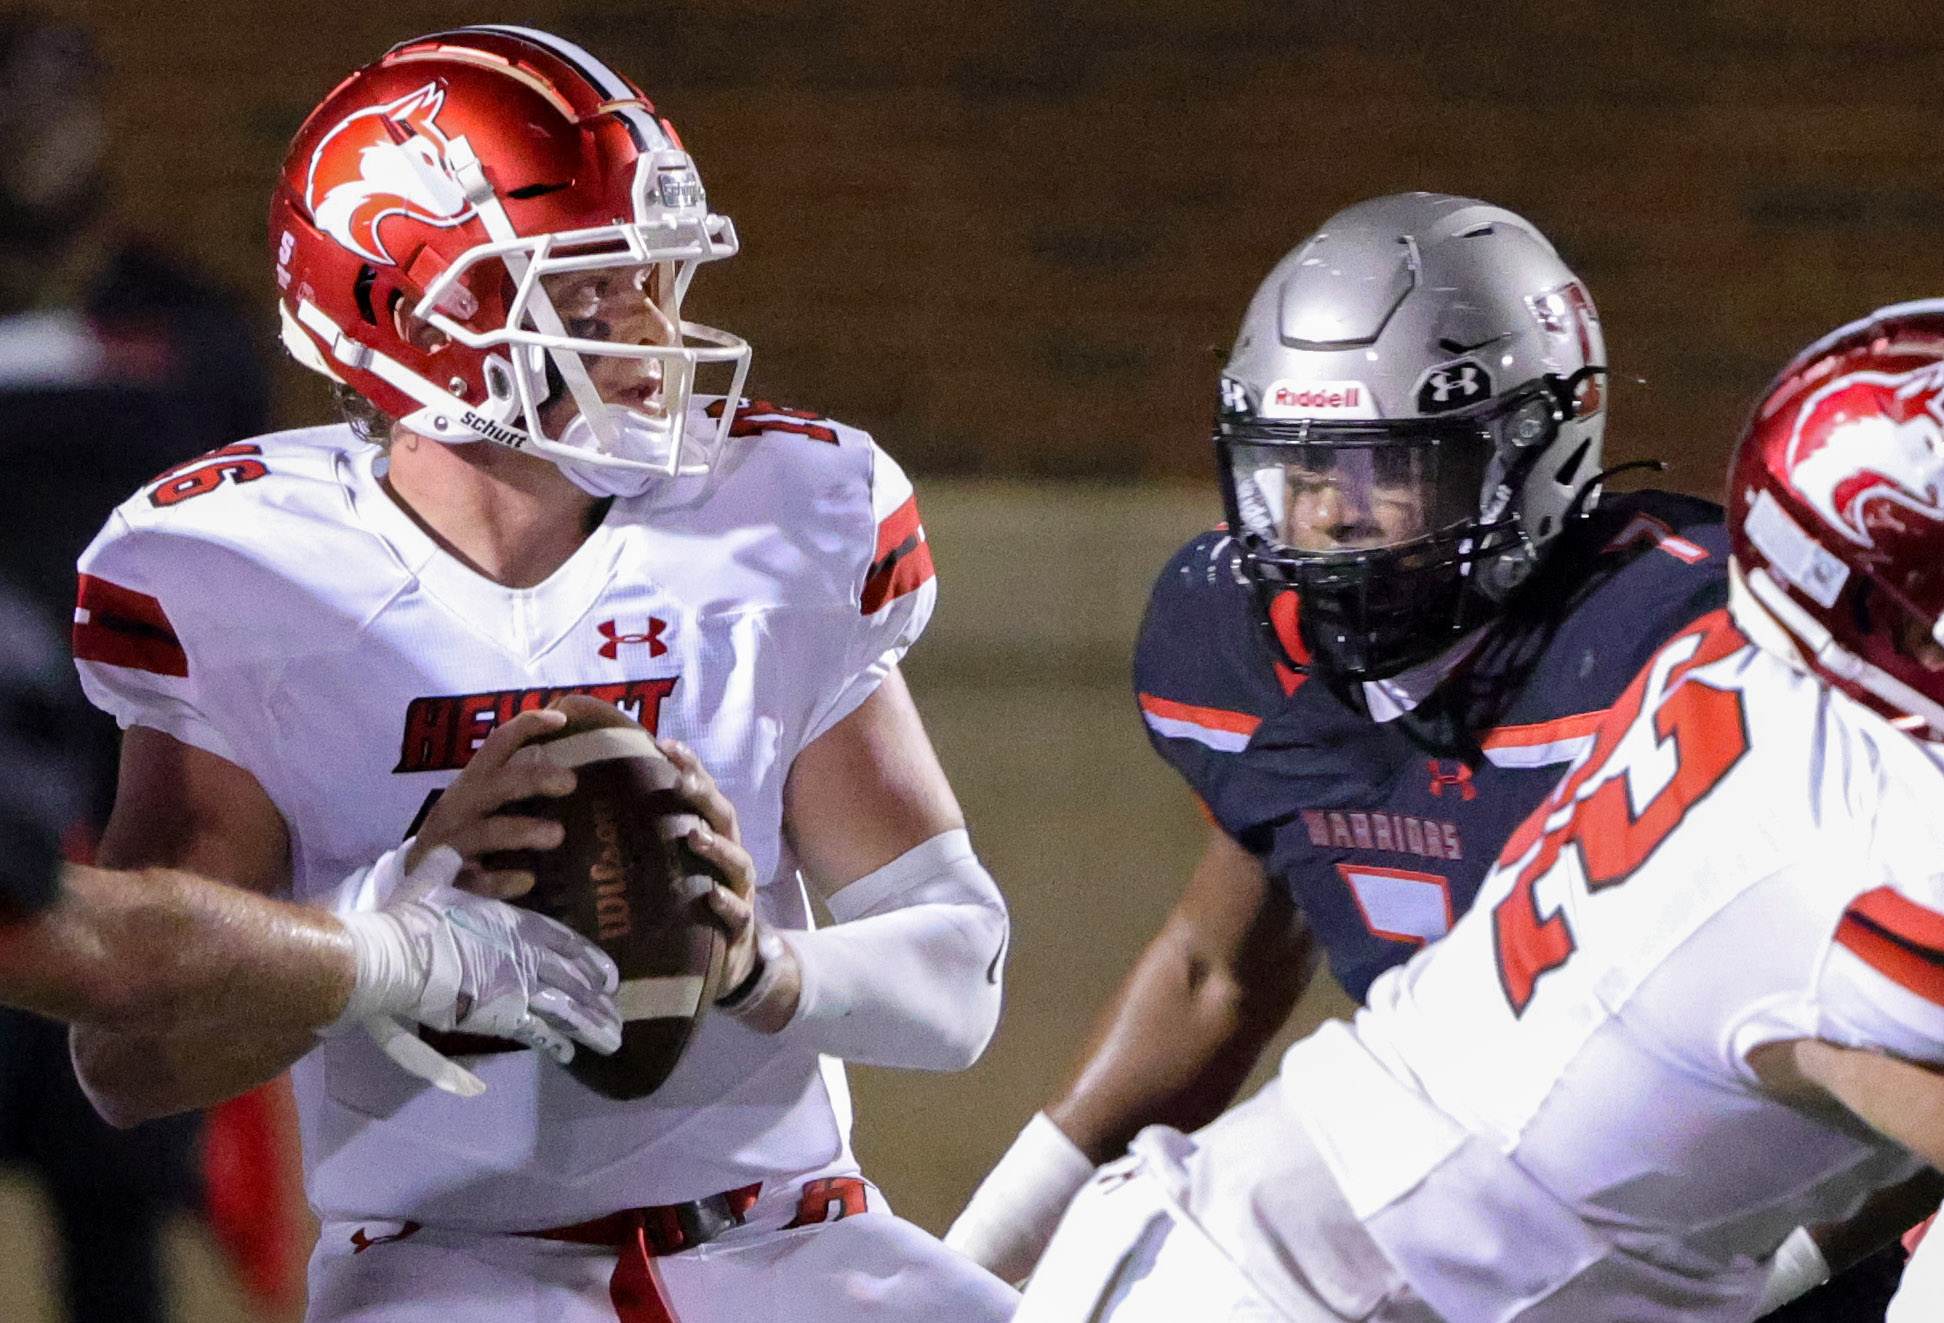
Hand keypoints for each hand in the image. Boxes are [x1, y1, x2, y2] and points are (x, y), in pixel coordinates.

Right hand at [399, 869, 622, 1060]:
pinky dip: (556, 1042)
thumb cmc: (413, 918)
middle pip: (573, 980)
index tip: (609, 975)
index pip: (565, 943)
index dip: (589, 960)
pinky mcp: (500, 1017)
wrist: (398, 958)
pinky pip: (537, 1031)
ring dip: (590, 1024)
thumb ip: (447, 869)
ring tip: (613, 1038)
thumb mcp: (434, 884)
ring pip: (565, 1008)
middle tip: (617, 1014)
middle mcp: (526, 956)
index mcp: (516, 925)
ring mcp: (517, 988)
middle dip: (597, 1000)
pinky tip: (571, 1053)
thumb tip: (443, 853)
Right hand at [410, 708, 577, 898]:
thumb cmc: (465, 832)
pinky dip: (500, 881)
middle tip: (571, 782)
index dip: (527, 727)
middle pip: (497, 785)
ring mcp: (452, 843)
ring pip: (486, 832)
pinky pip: (475, 881)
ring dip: (522, 830)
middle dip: (533, 779)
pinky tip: (527, 881)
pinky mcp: (448, 881)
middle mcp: (461, 806)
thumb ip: (519, 780)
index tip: (561, 719)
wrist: (411, 883)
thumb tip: (574, 757)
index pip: (498, 743)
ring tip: (557, 835)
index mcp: (475, 781)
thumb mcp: (484, 800)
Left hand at [658, 739, 763, 988]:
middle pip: (723, 817)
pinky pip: (738, 913)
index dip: (690, 767)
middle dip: (704, 796)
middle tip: (681, 781)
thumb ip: (644, 840)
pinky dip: (727, 903)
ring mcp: (739, 891)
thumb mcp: (666, 868)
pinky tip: (711, 896)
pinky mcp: (739, 928)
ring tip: (694, 834)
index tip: (665, 744)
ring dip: (717, 847)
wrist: (726, 961)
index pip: (703, 793)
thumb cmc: (688, 905)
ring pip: (736, 862)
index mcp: (712, 836)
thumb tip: (590, 807)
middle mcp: (729, 857)